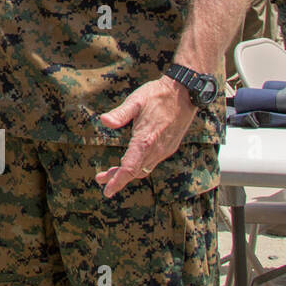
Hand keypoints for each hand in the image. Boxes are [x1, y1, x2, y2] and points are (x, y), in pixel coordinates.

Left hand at [95, 77, 196, 197]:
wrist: (186, 94)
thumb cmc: (158, 95)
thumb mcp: (136, 101)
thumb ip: (120, 113)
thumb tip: (103, 121)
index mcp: (146, 140)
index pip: (129, 167)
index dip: (117, 180)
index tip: (107, 191)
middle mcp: (156, 149)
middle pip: (135, 171)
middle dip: (117, 178)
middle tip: (99, 179)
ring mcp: (164, 150)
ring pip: (144, 169)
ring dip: (127, 173)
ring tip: (110, 174)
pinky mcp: (168, 147)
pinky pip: (151, 163)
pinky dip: (138, 167)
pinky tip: (130, 163)